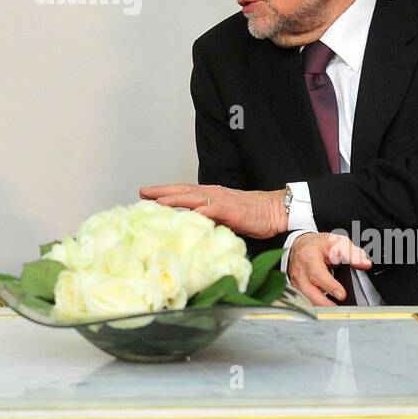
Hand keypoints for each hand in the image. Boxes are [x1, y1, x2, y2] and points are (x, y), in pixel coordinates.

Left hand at [138, 183, 287, 238]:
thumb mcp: (223, 217)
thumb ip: (207, 219)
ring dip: (176, 199)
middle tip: (143, 192)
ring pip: (194, 197)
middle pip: (183, 190)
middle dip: (162, 191)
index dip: (164, 192)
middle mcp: (212, 194)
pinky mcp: (231, 210)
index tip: (146, 194)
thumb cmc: (250, 214)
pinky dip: (201, 212)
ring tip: (158, 202)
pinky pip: (214, 210)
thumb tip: (191, 228)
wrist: (274, 210)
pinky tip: (190, 215)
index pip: (183, 191)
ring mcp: (221, 201)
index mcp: (210, 195)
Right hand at [286, 232, 372, 306]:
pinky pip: (306, 303)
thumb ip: (352, 253)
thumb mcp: (337, 243)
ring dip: (320, 308)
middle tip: (339, 310)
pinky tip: (328, 312)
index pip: (317, 273)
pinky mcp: (298, 292)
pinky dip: (317, 308)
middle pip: (308, 292)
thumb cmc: (318, 246)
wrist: (301, 247)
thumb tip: (364, 263)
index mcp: (309, 257)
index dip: (329, 285)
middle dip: (323, 303)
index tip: (342, 294)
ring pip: (306, 300)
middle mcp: (300, 272)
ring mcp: (297, 284)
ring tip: (336, 313)